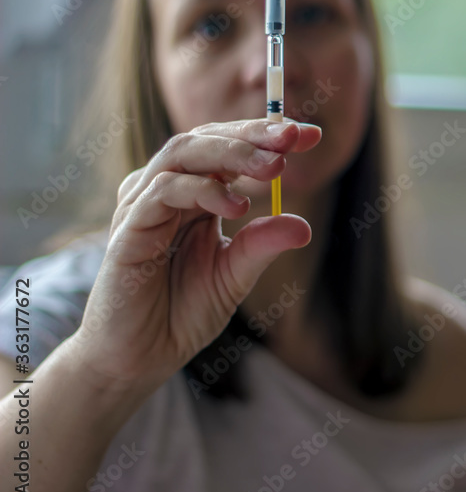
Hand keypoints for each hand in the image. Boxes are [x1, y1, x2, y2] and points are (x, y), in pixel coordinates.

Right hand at [68, 119, 320, 393]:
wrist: (140, 357)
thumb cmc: (182, 312)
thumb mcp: (234, 275)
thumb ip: (261, 246)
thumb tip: (304, 226)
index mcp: (193, 194)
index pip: (228, 148)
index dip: (266, 135)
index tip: (310, 135)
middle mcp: (164, 190)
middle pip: (205, 138)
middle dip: (252, 134)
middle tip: (291, 138)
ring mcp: (143, 205)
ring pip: (183, 152)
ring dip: (232, 154)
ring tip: (273, 167)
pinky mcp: (128, 229)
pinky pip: (162, 192)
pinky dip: (202, 190)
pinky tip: (237, 206)